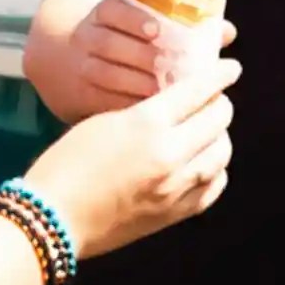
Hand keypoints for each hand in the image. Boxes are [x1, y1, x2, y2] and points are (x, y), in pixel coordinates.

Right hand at [23, 58, 240, 258]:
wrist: (54, 216)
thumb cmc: (67, 162)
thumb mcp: (103, 122)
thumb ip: (144, 113)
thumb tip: (175, 106)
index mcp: (147, 123)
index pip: (197, 91)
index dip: (218, 76)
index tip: (230, 68)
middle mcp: (169, 154)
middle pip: (216, 120)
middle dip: (220, 105)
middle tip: (214, 100)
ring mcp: (176, 187)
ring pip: (221, 154)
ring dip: (220, 137)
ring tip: (209, 131)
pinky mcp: (175, 213)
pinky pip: (213, 187)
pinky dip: (215, 170)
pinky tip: (205, 163)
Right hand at [71, 0, 236, 113]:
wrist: (77, 66)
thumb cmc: (130, 44)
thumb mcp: (146, 27)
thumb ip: (186, 28)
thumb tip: (226, 31)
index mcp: (105, 14)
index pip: (112, 8)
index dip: (133, 18)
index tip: (156, 30)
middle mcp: (86, 36)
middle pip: (109, 43)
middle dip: (141, 57)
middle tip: (170, 69)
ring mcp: (80, 65)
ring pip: (105, 73)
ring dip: (136, 83)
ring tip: (164, 93)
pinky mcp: (79, 93)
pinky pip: (100, 99)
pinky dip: (125, 105)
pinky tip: (148, 113)